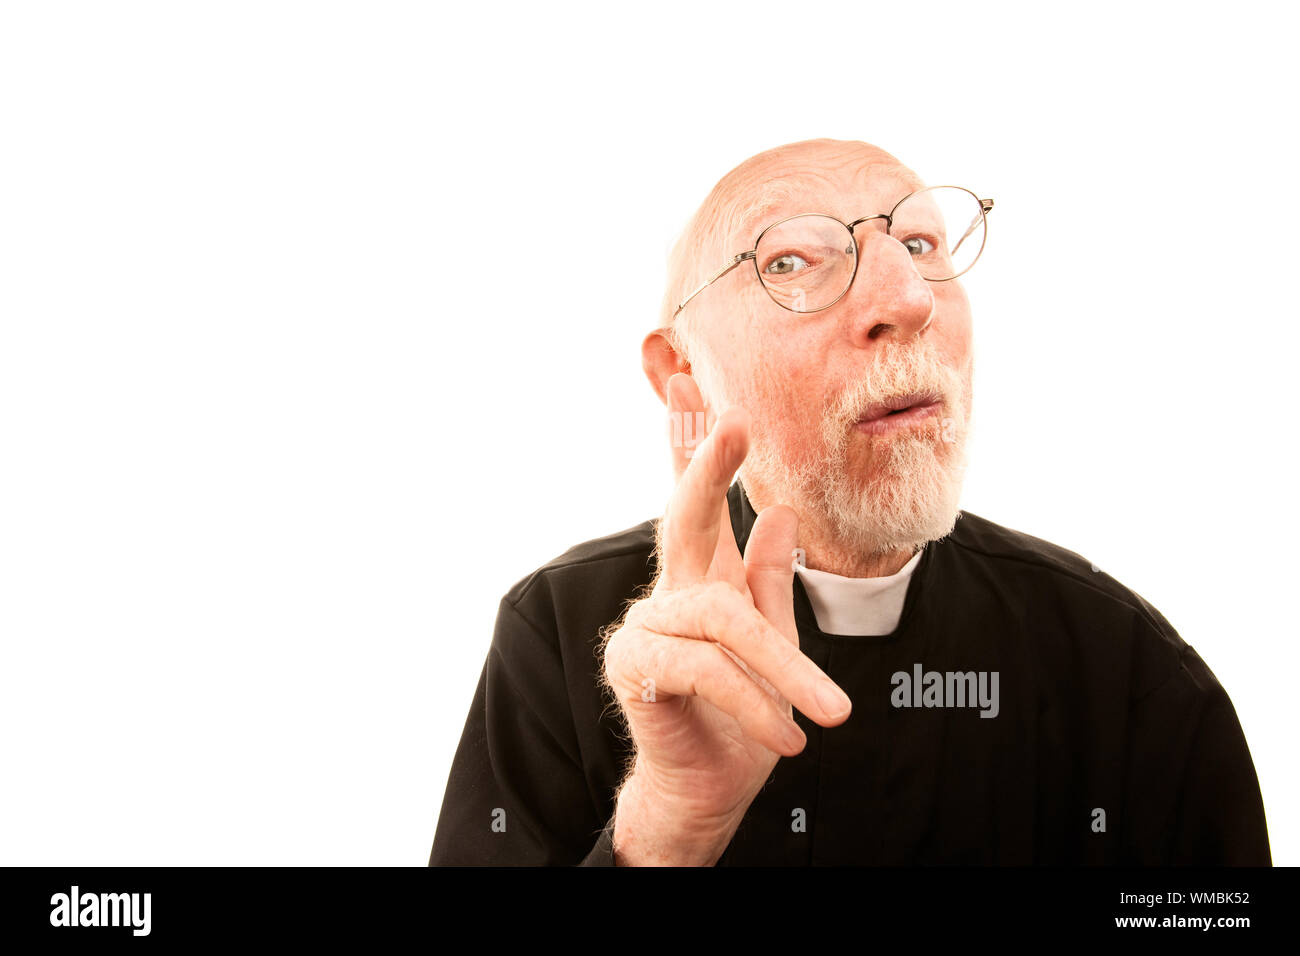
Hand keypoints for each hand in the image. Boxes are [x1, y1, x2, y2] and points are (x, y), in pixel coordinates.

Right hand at [600, 373, 851, 864]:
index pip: (700, 506)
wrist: (711, 789)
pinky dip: (756, 702)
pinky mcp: (636, 666)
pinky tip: (787, 736)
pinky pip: (709, 669)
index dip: (700, 451)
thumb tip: (783, 511)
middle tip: (733, 421)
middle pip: (685, 518)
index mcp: (704, 581)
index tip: (701, 392)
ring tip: (832, 715)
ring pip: (726, 621)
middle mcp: (670, 594)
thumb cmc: (740, 715)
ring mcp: (648, 626)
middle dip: (709, 467)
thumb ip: (769, 580)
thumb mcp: (773, 643)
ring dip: (787, 671)